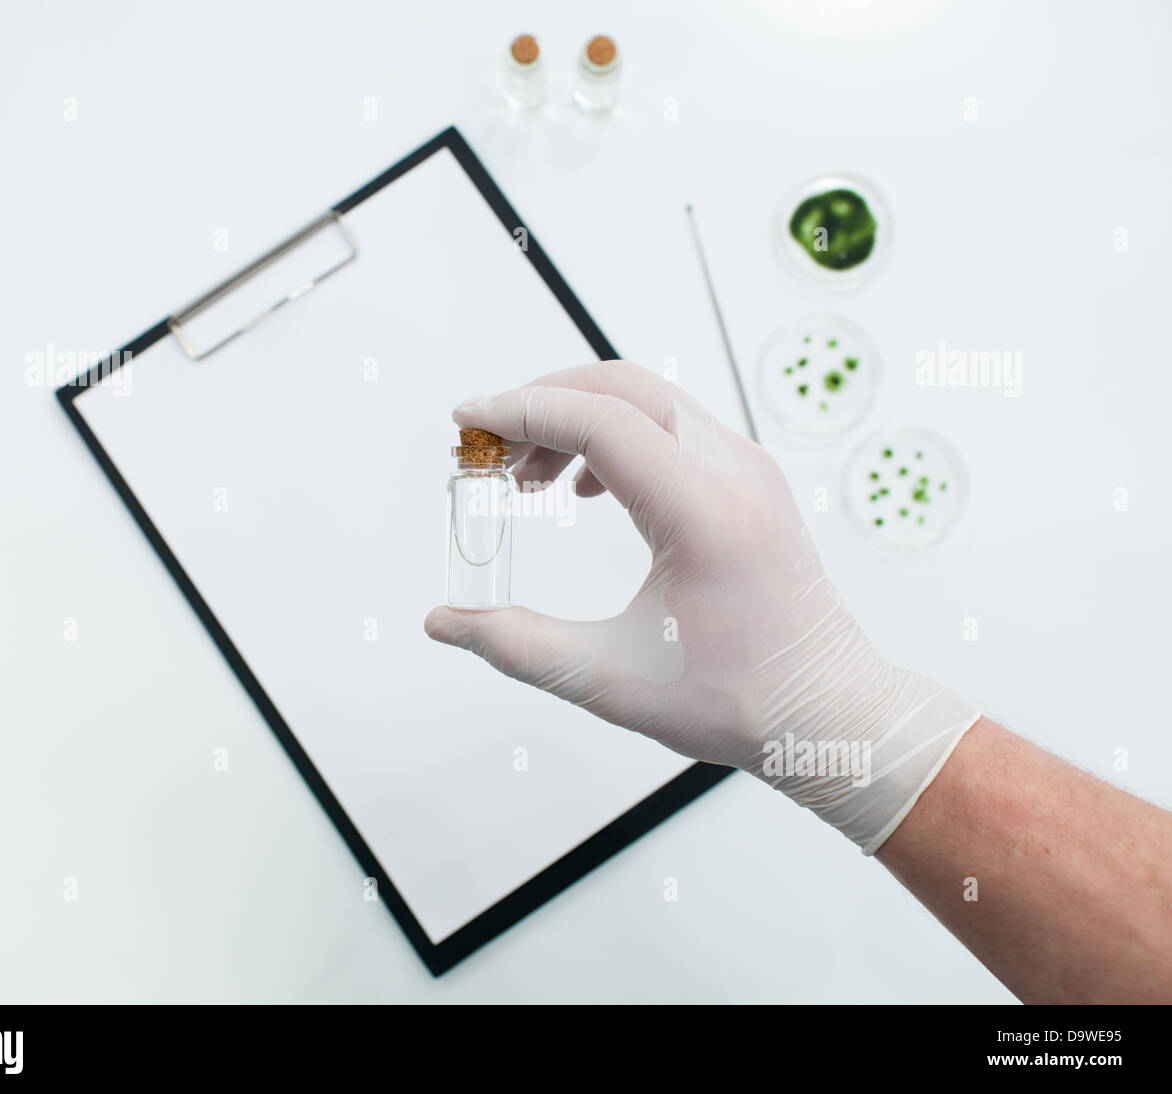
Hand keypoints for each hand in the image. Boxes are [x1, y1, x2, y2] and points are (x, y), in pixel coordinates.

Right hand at [425, 362, 978, 852]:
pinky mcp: (749, 480)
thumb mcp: (612, 680)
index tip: (466, 421)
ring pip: (648, 402)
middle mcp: (735, 472)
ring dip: (577, 419)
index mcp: (705, 513)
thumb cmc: (740, 700)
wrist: (830, 712)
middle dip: (542, 401)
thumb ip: (518, 646)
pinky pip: (672, 428)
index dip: (520, 411)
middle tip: (486, 444)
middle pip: (622, 388)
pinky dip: (614, 437)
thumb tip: (444, 622)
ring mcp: (748, 469)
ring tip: (527, 479)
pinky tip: (582, 490)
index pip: (599, 422)